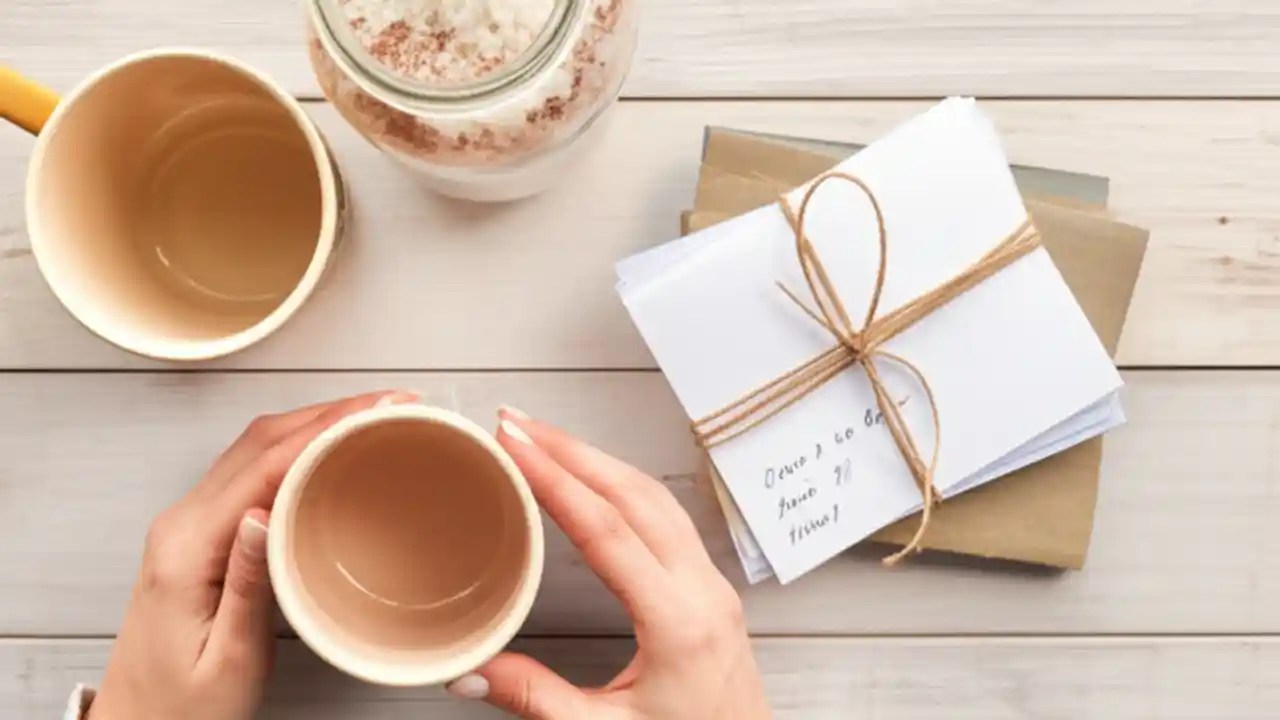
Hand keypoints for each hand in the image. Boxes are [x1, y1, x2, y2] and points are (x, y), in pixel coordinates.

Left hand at [88, 390, 417, 719]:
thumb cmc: (182, 711)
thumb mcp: (227, 661)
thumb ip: (248, 586)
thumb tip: (265, 513)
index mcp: (186, 549)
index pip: (263, 465)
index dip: (326, 427)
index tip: (379, 409)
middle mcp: (181, 524)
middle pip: (259, 441)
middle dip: (331, 411)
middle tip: (396, 403)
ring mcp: (188, 524)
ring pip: (255, 448)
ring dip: (315, 423)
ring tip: (375, 416)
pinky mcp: (201, 534)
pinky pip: (251, 471)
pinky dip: (297, 448)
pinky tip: (330, 450)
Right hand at [447, 407, 771, 719]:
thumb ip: (536, 700)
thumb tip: (468, 671)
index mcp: (678, 622)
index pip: (606, 530)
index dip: (555, 479)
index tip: (515, 444)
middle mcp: (703, 591)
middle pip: (634, 495)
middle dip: (572, 451)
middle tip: (518, 424)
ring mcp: (713, 586)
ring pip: (656, 498)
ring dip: (599, 462)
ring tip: (546, 440)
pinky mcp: (711, 590)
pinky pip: (667, 517)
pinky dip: (623, 487)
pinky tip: (594, 481)